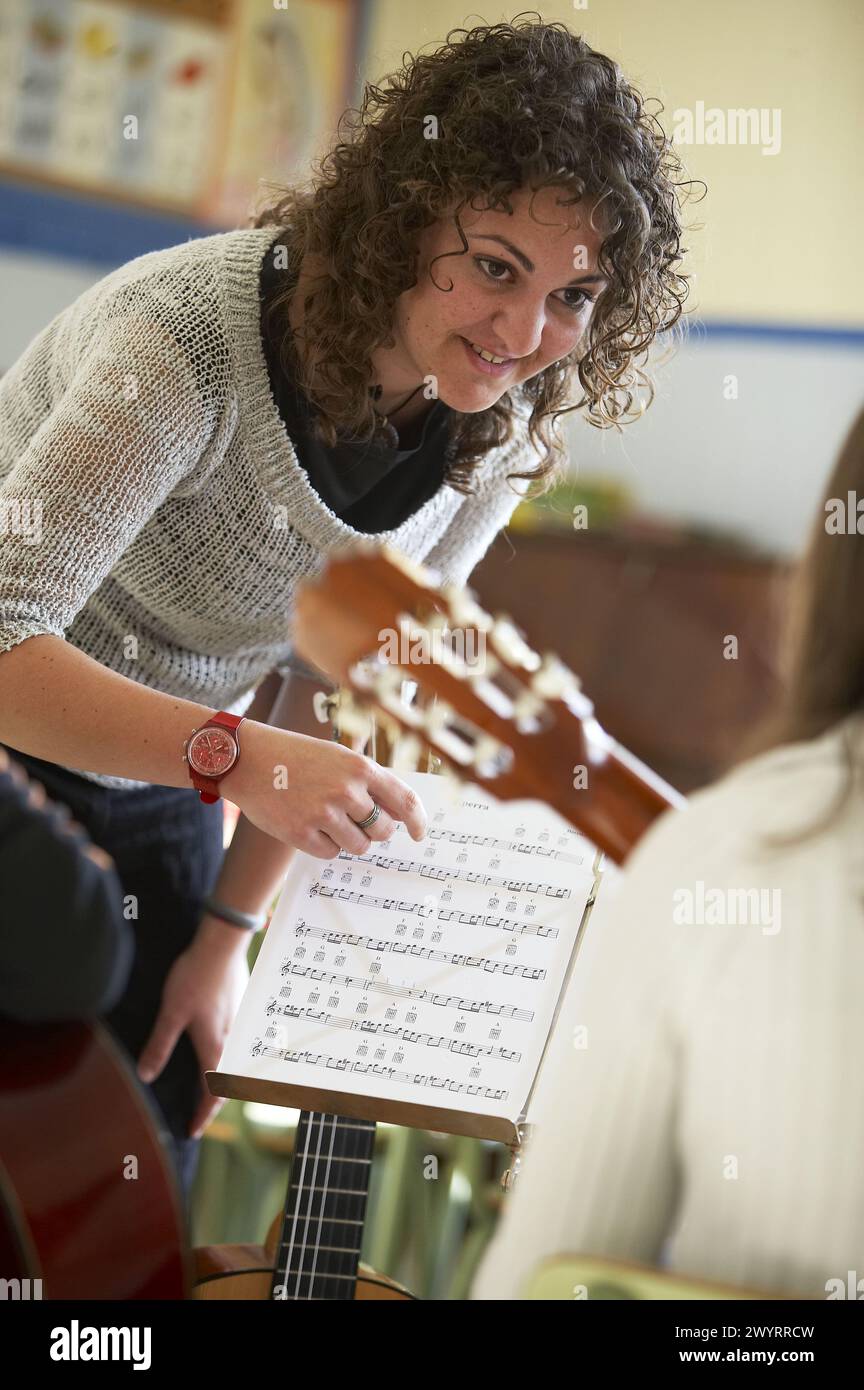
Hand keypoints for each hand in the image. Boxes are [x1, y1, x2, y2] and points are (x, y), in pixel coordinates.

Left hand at [137, 915, 249, 1137]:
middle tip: (200, 1115)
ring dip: (223, 1081)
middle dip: (214, 1103)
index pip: (211, 1094)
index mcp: (215, 1048)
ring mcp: (241, 1025)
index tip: (192, 1131)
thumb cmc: (195, 979)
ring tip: (210, 1087)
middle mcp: (233, 1041)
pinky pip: (238, 1046)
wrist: (223, 945)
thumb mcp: (171, 1014)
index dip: (201, 1116)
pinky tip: (220, 1049)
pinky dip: (229, 1059)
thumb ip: (159, 1046)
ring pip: (235, 1064)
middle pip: (227, 1083)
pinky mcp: (243, 1010)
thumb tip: (146, 1076)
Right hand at [224, 723, 426, 858]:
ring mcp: (323, 813)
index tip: (419, 834)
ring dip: (350, 840)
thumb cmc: (297, 757)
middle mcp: (346, 790)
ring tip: (329, 820)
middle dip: (375, 831)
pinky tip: (309, 825)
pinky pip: (331, 854)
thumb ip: (369, 783)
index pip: (405, 801)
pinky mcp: (300, 833)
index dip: (418, 822)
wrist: (249, 759)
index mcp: (360, 767)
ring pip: (359, 846)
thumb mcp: (339, 757)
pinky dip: (325, 846)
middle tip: (356, 821)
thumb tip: (398, 816)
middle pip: (383, 831)